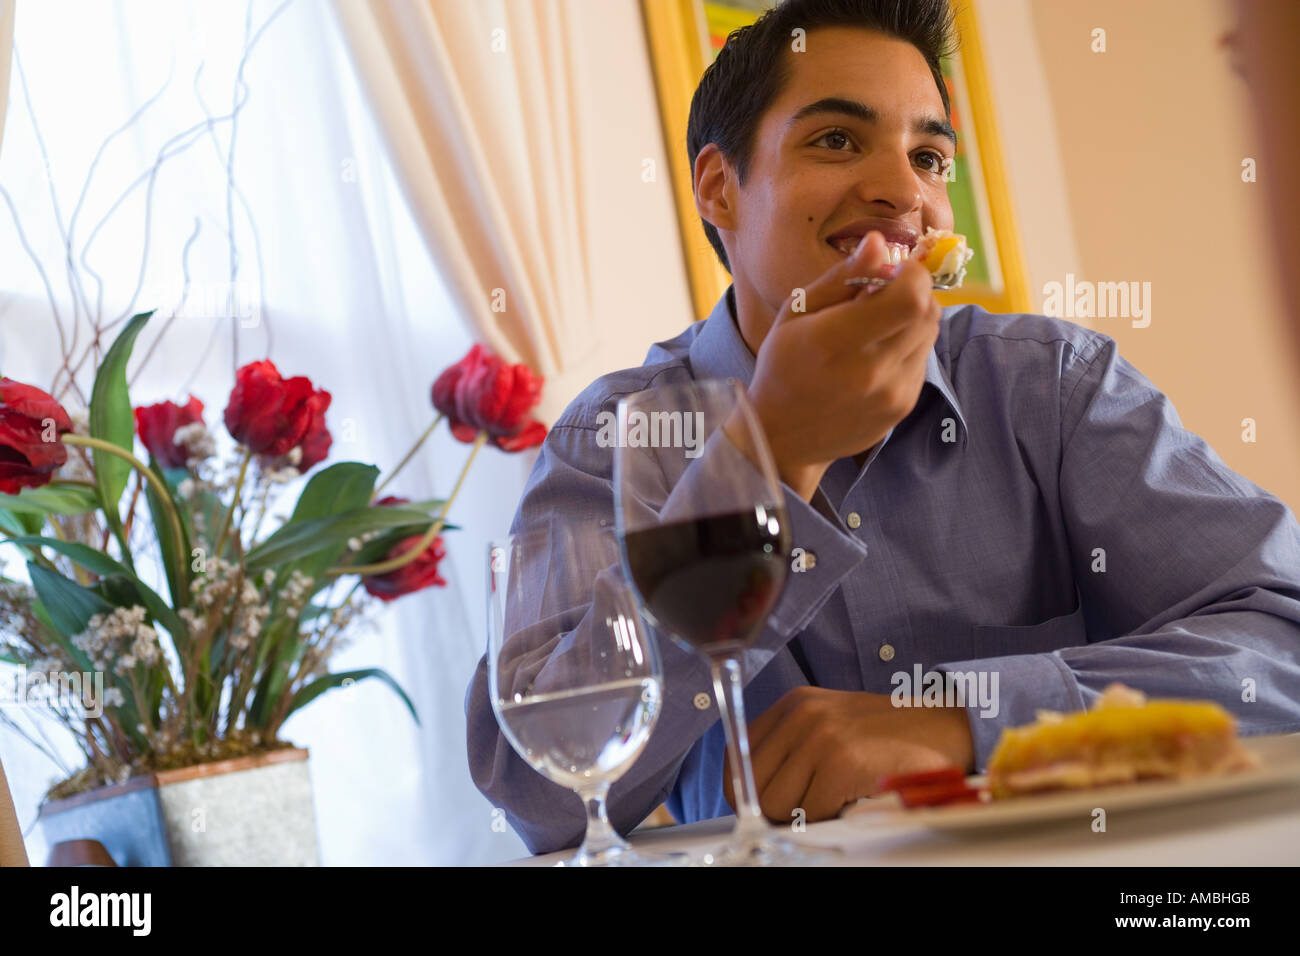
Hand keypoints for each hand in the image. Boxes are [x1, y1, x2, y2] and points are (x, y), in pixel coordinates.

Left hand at [722, 686, 974, 822]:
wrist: (949, 729)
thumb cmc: (889, 738)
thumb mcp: (831, 727)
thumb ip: (791, 752)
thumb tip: (754, 797)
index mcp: (794, 705)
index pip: (737, 758)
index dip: (746, 792)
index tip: (765, 806)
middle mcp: (802, 715)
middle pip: (752, 787)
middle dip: (774, 808)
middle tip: (809, 807)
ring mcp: (820, 736)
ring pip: (775, 805)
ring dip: (803, 814)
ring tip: (836, 798)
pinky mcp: (841, 762)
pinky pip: (809, 814)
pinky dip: (829, 818)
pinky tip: (854, 798)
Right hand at [746, 232, 941, 500]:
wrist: (783, 436)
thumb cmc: (783, 365)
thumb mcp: (796, 313)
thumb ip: (841, 277)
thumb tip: (879, 243)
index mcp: (835, 341)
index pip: (910, 297)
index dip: (911, 274)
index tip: (891, 271)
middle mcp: (870, 370)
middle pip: (927, 311)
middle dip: (914, 290)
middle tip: (884, 293)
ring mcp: (891, 393)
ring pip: (929, 333)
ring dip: (913, 317)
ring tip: (878, 323)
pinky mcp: (902, 407)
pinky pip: (922, 360)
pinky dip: (908, 346)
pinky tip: (877, 353)